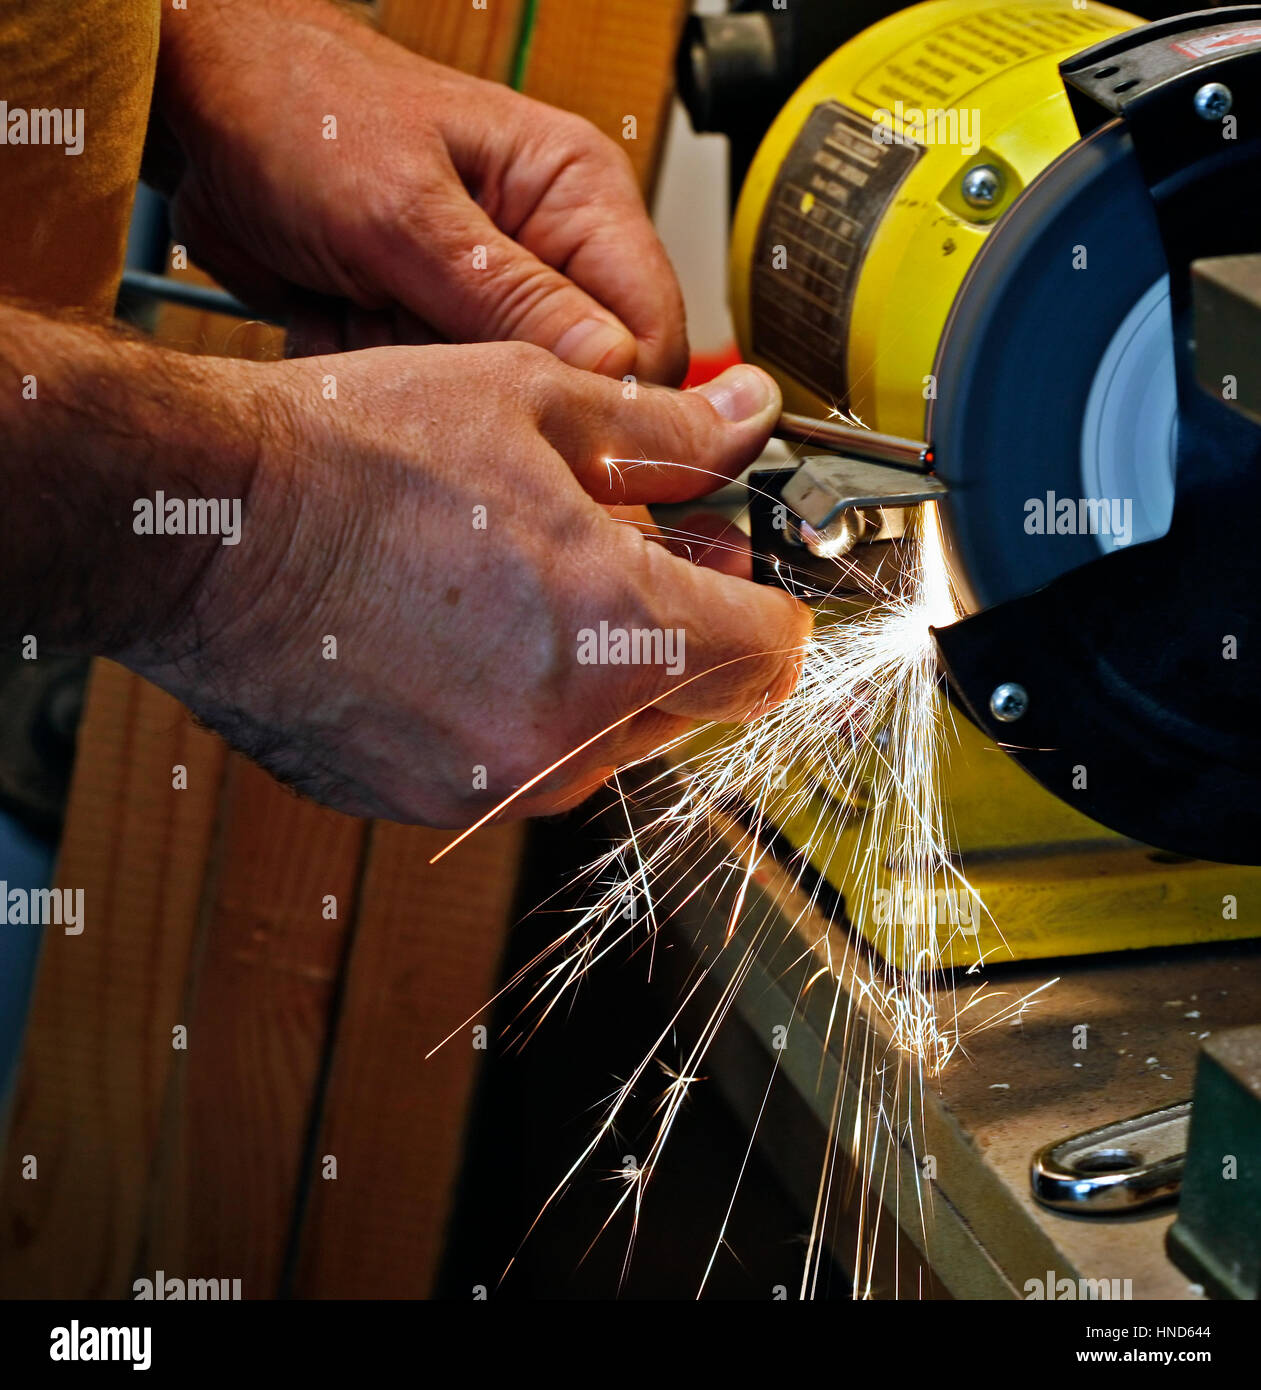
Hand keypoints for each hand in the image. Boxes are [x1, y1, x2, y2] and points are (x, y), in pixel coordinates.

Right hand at [131, 353, 810, 825]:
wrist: (201, 529)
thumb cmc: (353, 456)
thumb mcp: (536, 404)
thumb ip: (669, 431)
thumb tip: (748, 420)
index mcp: (621, 636)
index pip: (774, 659)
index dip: (772, 604)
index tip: (740, 573)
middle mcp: (569, 739)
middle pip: (697, 706)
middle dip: (686, 634)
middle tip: (627, 551)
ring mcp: (493, 787)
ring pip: (610, 743)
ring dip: (602, 674)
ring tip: (527, 583)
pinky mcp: (426, 806)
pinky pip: (521, 767)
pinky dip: (520, 711)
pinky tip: (462, 635)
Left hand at [154, 0, 687, 380]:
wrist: (203, 109)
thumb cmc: (303, 112)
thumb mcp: (408, 212)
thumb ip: (513, 297)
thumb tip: (616, 368)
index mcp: (577, 194)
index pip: (654, 332)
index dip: (615, 397)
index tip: (545, 423)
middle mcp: (550, 247)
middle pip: (575, 377)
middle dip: (488, 376)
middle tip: (406, 319)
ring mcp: (492, 290)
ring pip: (501, 394)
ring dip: (421, 370)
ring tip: (361, 301)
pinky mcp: (440, 321)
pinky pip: (442, 390)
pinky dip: (383, 368)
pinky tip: (340, 309)